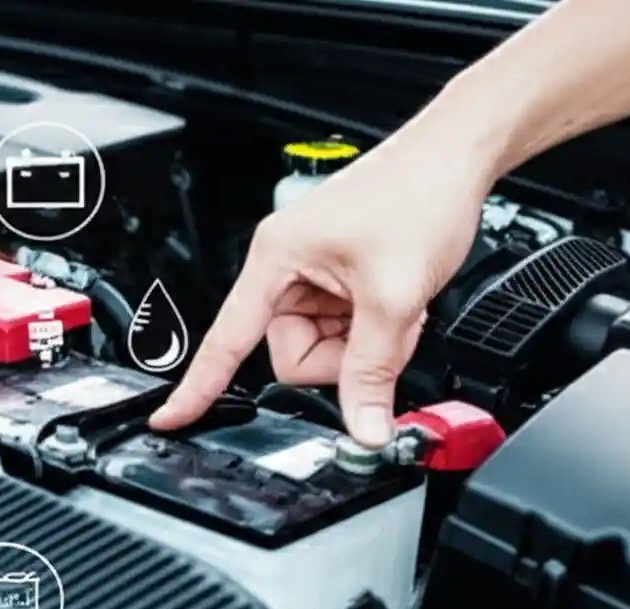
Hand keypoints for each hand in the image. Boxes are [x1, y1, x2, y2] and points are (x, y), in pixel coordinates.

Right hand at [148, 127, 491, 445]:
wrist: (457, 159)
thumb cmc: (417, 194)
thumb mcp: (394, 296)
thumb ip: (373, 370)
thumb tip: (364, 428)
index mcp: (276, 259)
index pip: (227, 339)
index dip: (200, 385)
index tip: (171, 418)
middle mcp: (286, 265)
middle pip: (291, 353)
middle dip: (341, 355)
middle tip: (385, 327)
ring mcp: (314, 273)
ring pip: (322, 347)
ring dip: (365, 342)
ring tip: (397, 305)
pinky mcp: (340, 278)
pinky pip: (344, 331)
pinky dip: (376, 328)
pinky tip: (399, 301)